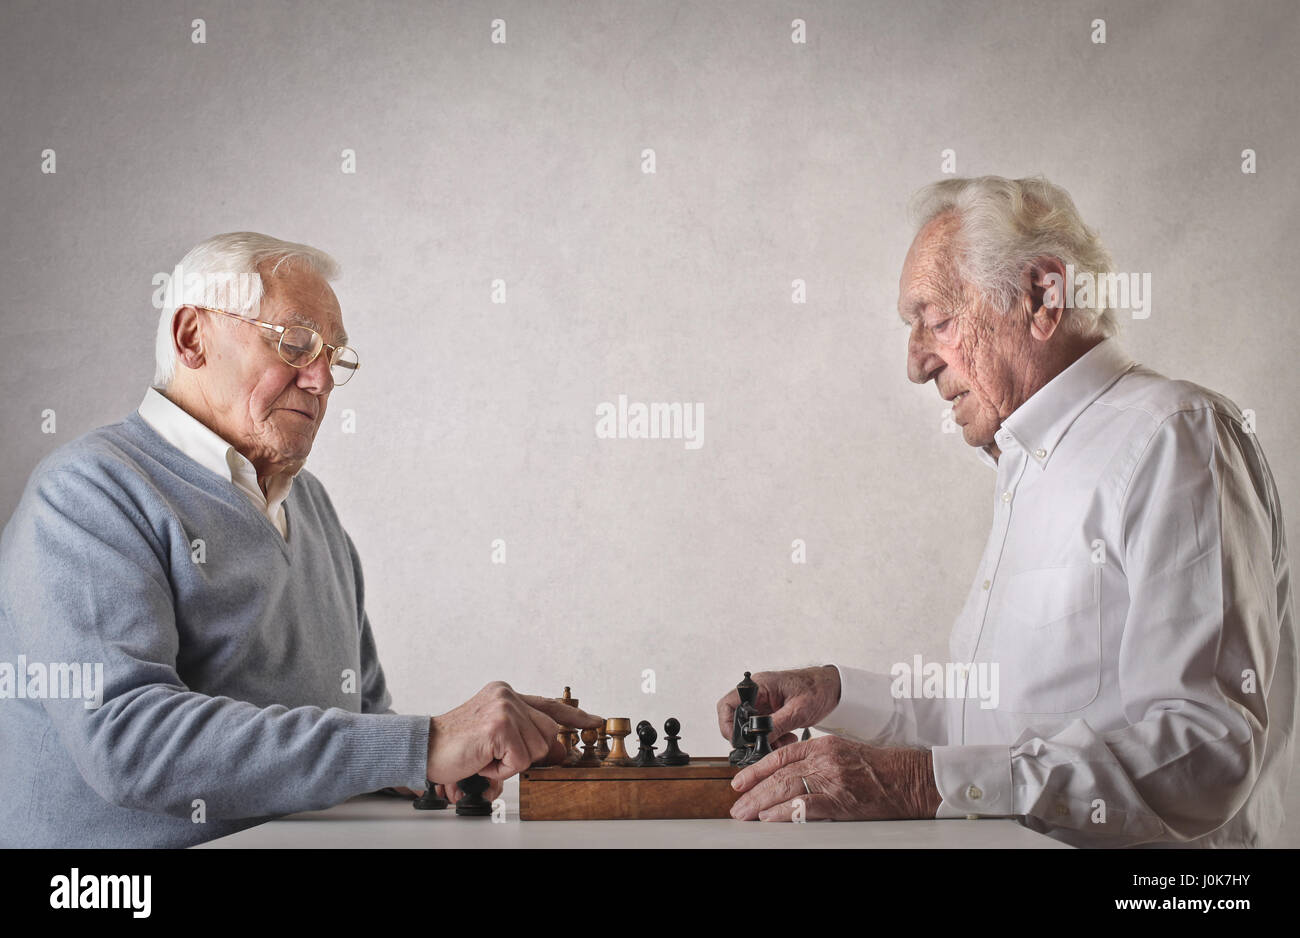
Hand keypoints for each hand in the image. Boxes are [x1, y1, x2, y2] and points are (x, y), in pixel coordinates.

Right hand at [426, 681, 602, 787]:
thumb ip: (525, 737)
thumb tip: (560, 751)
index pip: (548, 705)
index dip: (574, 717)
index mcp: (505, 694)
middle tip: (496, 756)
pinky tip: (481, 760)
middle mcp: (507, 695)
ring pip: (536, 750)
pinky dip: (500, 771)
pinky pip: (520, 761)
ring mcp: (504, 708)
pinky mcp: (500, 726)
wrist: (423, 748)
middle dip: (529, 754)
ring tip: (484, 756)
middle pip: (548, 734)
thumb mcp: (494, 737)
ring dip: (510, 764)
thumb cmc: (455, 746)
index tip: (594, 721)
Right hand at [716, 666, 840, 748]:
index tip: (737, 741)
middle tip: (761, 747)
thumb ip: (777, 724)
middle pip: (736, 719)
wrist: (834, 688)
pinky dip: (771, 739)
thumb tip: (759, 739)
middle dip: (747, 737)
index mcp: (759, 685)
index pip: (728, 704)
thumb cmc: (818, 689)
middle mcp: (757, 694)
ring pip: (750, 728)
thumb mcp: (798, 710)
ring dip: (761, 740)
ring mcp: (763, 703)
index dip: (726, 724)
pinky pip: (762, 729)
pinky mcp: (771, 712)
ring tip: (780, 744)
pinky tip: (786, 740)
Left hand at [729, 736, 941, 820]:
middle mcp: (824, 759)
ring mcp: (832, 779)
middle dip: (753, 790)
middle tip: (736, 805)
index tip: (739, 782)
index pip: (780, 756)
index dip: (756, 769)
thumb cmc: (876, 769)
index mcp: (822, 746)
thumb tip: (785, 778)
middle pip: (779, 774)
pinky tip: (771, 818)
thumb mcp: (841, 754)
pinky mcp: (841, 800)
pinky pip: (806, 806)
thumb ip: (814, 762)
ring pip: (787, 788)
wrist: (906, 779)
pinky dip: (786, 813)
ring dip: (762, 803)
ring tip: (746, 814)